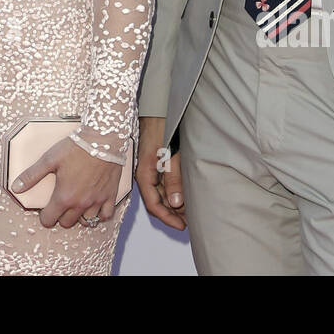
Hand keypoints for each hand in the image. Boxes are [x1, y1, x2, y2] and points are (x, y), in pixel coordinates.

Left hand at [11, 137, 122, 229]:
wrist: (103, 140)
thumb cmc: (75, 148)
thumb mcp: (49, 159)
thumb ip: (32, 175)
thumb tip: (16, 188)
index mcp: (64, 197)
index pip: (49, 219)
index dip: (44, 216)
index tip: (44, 210)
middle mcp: (80, 203)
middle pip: (67, 223)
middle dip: (60, 216)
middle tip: (59, 206)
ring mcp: (96, 201)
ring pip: (86, 221)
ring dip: (79, 216)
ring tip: (75, 206)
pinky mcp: (110, 196)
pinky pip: (106, 216)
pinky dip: (100, 215)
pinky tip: (95, 207)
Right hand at [136, 115, 185, 230]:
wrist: (157, 108)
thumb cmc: (161, 126)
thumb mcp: (170, 155)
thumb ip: (173, 179)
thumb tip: (175, 202)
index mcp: (144, 173)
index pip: (153, 205)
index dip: (167, 218)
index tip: (182, 225)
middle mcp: (144, 173)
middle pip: (156, 201)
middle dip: (172, 213)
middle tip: (189, 220)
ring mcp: (149, 168)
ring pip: (159, 193)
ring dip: (172, 203)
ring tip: (189, 209)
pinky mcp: (155, 162)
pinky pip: (161, 183)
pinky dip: (172, 191)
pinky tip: (182, 192)